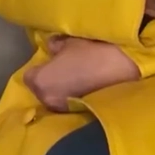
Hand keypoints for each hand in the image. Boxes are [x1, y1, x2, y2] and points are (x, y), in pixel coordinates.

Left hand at [24, 36, 140, 111]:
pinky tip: (86, 87)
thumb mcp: (72, 42)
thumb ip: (57, 45)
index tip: (52, 59)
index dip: (41, 66)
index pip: (29, 75)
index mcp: (41, 81)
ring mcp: (63, 109)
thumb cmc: (94, 52)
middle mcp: (47, 99)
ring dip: (61, 89)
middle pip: (41, 89)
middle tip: (64, 67)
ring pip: (55, 97)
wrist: (124, 70)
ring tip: (77, 78)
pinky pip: (69, 103)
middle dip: (50, 79)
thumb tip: (52, 47)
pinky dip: (74, 97)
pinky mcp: (79, 113)